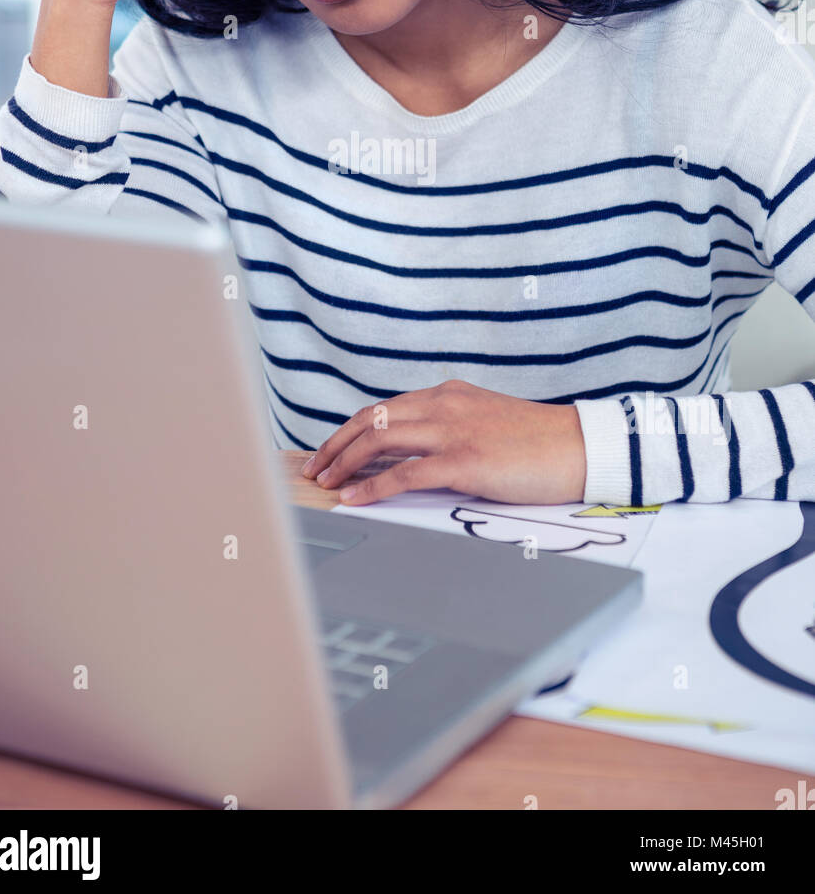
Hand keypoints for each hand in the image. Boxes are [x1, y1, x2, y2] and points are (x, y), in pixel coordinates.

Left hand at [301, 379, 586, 505]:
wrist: (579, 447)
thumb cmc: (537, 442)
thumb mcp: (484, 423)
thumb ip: (448, 429)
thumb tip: (413, 455)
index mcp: (448, 394)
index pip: (384, 408)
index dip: (350, 430)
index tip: (331, 449)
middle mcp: (444, 405)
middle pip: (371, 419)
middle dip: (336, 445)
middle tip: (315, 468)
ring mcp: (452, 430)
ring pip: (379, 439)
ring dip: (345, 462)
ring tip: (326, 483)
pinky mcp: (464, 460)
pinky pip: (404, 474)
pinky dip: (373, 487)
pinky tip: (355, 499)